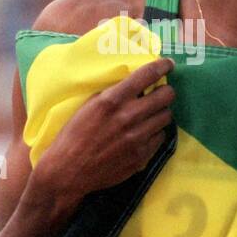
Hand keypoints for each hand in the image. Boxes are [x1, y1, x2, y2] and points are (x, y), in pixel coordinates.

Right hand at [33, 55, 175, 204]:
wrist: (68, 172)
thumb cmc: (73, 136)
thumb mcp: (88, 106)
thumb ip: (112, 94)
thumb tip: (133, 84)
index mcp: (112, 100)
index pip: (147, 75)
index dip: (162, 66)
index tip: (168, 65)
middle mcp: (129, 116)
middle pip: (166, 96)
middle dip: (165, 91)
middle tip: (160, 93)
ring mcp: (138, 137)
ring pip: (166, 116)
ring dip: (160, 113)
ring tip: (150, 115)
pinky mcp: (141, 155)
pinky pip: (160, 137)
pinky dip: (155, 133)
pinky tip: (144, 134)